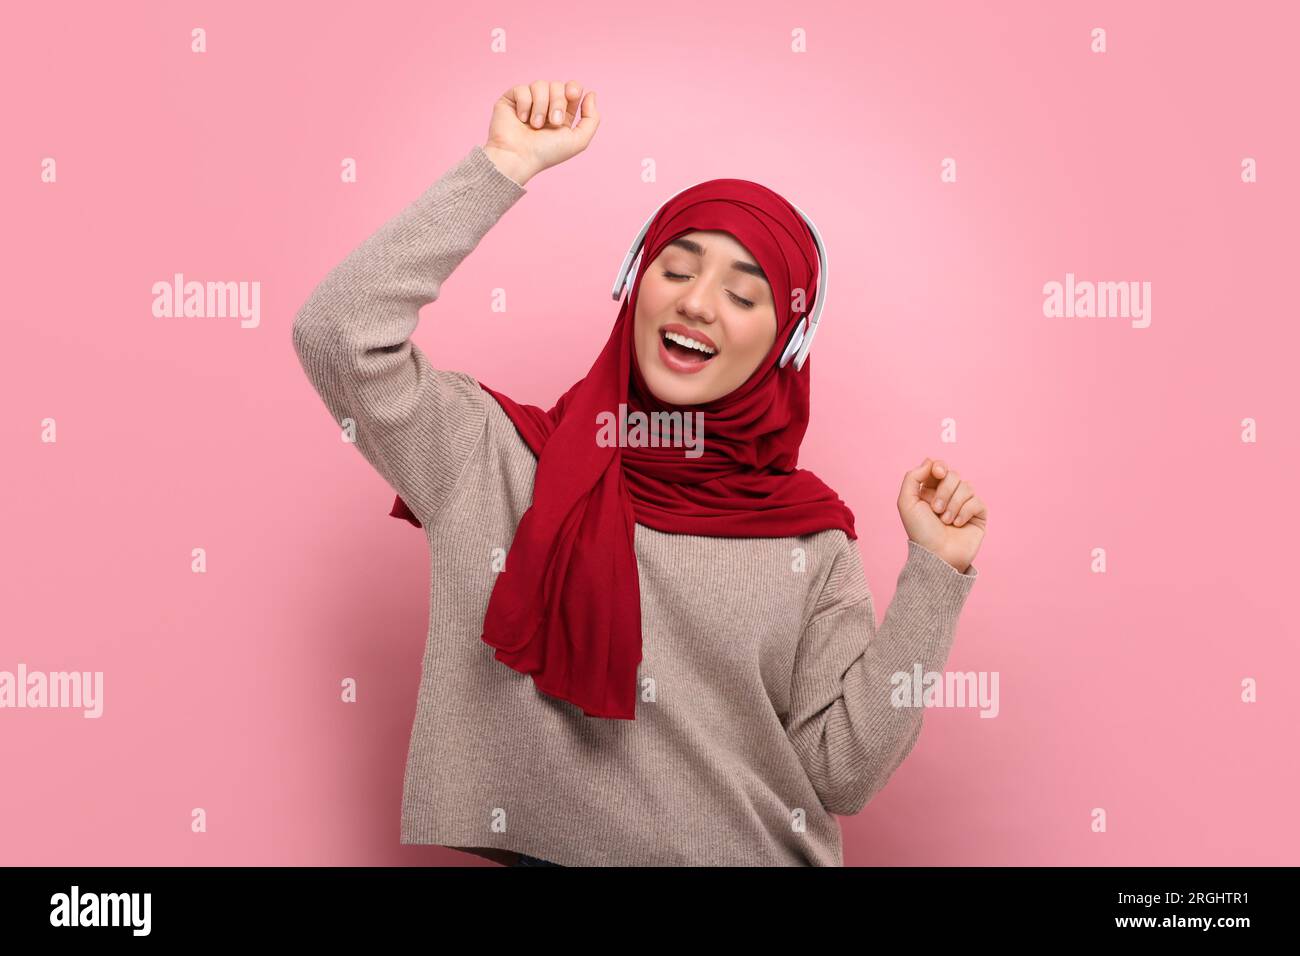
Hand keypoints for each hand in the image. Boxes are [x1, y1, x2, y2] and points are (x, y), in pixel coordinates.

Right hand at [483, 79, 599, 185]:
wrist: (518, 157)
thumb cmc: (546, 153)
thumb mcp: (578, 141)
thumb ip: (592, 119)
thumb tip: (591, 94)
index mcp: (562, 114)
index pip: (572, 89)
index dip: (573, 89)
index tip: (572, 95)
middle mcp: (546, 106)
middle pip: (558, 85)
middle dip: (558, 102)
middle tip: (553, 122)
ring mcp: (528, 101)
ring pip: (540, 84)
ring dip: (540, 106)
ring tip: (535, 125)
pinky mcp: (511, 99)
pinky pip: (522, 88)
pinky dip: (524, 104)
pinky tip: (521, 119)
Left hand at [896, 458, 986, 573]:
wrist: (937, 555)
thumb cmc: (920, 532)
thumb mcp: (906, 503)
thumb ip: (912, 478)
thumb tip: (930, 461)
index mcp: (930, 490)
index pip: (939, 467)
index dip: (939, 467)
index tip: (937, 473)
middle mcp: (947, 495)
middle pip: (953, 475)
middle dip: (944, 491)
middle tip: (936, 510)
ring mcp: (964, 504)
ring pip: (966, 486)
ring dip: (953, 504)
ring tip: (945, 521)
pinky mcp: (978, 514)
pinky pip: (976, 501)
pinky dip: (965, 511)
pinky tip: (957, 524)